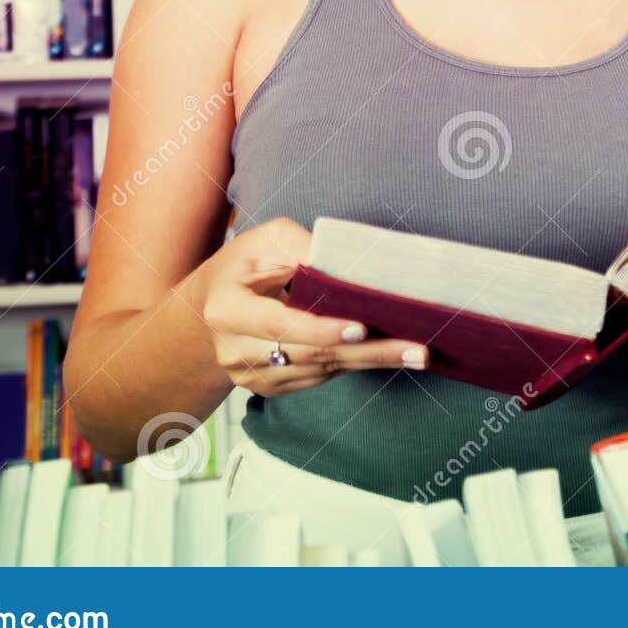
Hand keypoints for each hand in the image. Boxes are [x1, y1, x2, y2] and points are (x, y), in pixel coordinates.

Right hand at [192, 217, 431, 394]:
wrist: (211, 306)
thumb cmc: (245, 264)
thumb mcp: (267, 240)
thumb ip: (303, 249)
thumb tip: (350, 267)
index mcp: (226, 309)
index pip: (278, 324)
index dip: (320, 329)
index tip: (362, 328)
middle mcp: (234, 350)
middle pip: (309, 355)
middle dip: (367, 352)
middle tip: (415, 349)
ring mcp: (249, 375)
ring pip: (319, 371)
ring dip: (370, 362)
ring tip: (415, 353)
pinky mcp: (268, 387)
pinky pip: (318, 378)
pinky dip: (353, 365)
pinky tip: (386, 355)